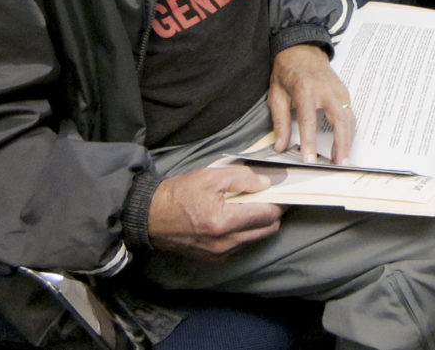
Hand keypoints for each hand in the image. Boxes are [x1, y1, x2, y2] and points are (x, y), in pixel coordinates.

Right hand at [147, 166, 282, 255]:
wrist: (150, 217)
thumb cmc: (178, 194)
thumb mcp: (211, 176)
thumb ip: (243, 178)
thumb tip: (266, 185)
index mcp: (224, 221)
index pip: (268, 215)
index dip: (280, 202)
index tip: (284, 192)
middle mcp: (225, 243)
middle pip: (267, 230)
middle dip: (274, 213)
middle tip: (270, 197)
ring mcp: (220, 254)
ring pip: (256, 239)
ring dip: (261, 223)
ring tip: (253, 205)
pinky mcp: (214, 258)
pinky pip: (242, 245)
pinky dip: (247, 232)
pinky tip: (239, 218)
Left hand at [267, 44, 354, 163]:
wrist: (302, 50)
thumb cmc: (288, 72)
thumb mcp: (276, 95)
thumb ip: (280, 121)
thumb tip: (281, 145)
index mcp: (305, 89)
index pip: (309, 120)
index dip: (309, 142)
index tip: (310, 159)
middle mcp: (326, 90)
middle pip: (339, 120)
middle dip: (341, 144)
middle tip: (340, 163)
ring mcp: (338, 90)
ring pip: (349, 118)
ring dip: (348, 140)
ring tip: (342, 159)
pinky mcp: (344, 92)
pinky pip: (350, 114)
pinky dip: (350, 131)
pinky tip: (345, 143)